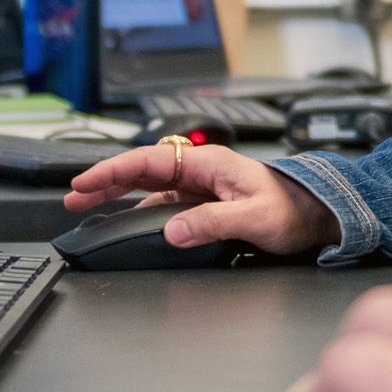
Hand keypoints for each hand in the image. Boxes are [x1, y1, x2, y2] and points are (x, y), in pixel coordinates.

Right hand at [59, 139, 336, 254]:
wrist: (317, 215)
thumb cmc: (293, 209)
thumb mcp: (254, 217)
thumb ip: (212, 223)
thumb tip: (173, 231)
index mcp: (209, 163)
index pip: (149, 161)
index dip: (112, 171)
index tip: (84, 183)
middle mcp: (201, 171)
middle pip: (142, 171)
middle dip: (105, 181)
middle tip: (73, 196)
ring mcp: (200, 187)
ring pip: (149, 186)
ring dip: (118, 195)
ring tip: (88, 206)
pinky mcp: (204, 203)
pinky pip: (163, 203)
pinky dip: (138, 210)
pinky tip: (126, 221)